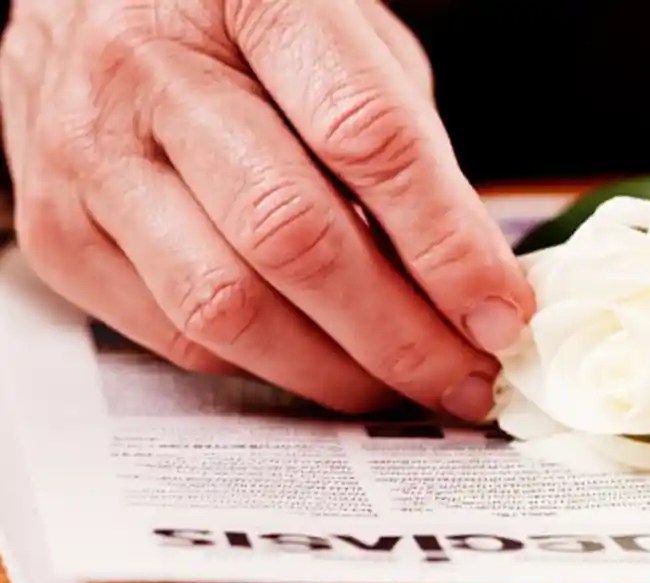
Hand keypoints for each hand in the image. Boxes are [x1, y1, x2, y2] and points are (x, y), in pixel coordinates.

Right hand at [0, 0, 534, 418]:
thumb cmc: (240, 15)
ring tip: (405, 386)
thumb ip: (403, 143)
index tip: (502, 315)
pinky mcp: (56, 230)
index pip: (368, 138)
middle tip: (467, 377)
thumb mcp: (346, 36)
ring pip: (226, 305)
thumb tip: (471, 280)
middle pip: (294, 238)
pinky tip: (319, 362)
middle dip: (402, 335)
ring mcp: (87, 153)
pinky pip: (174, 333)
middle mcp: (149, 70)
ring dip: (336, 371)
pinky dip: (264, 365)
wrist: (90, 1)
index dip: (448, 245)